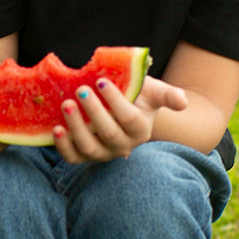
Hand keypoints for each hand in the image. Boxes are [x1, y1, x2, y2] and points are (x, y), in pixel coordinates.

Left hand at [52, 75, 188, 162]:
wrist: (121, 109)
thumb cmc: (137, 97)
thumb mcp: (154, 92)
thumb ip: (169, 95)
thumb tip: (182, 102)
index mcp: (141, 130)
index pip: (130, 119)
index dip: (116, 101)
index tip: (101, 81)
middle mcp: (122, 146)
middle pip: (109, 133)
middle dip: (94, 111)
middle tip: (81, 90)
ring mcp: (102, 153)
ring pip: (89, 147)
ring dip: (76, 127)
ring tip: (66, 104)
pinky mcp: (83, 157)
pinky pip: (73, 158)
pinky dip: (62, 146)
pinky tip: (56, 128)